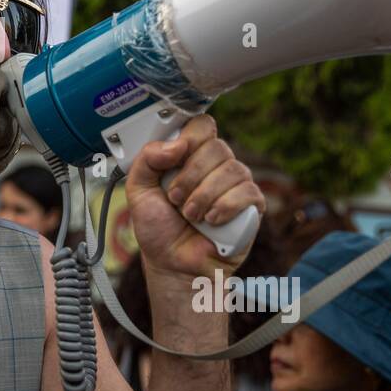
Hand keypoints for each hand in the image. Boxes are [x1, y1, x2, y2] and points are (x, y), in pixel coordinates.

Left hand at [123, 115, 264, 282]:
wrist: (172, 264)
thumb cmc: (159, 228)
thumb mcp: (138, 190)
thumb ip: (147, 159)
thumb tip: (176, 144)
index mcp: (190, 156)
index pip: (202, 126)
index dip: (190, 137)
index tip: (175, 157)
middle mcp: (215, 166)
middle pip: (216, 147)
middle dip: (190, 176)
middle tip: (175, 199)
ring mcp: (235, 185)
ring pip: (232, 169)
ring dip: (204, 195)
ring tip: (191, 215)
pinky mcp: (251, 206)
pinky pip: (248, 192)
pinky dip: (225, 207)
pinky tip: (212, 221)